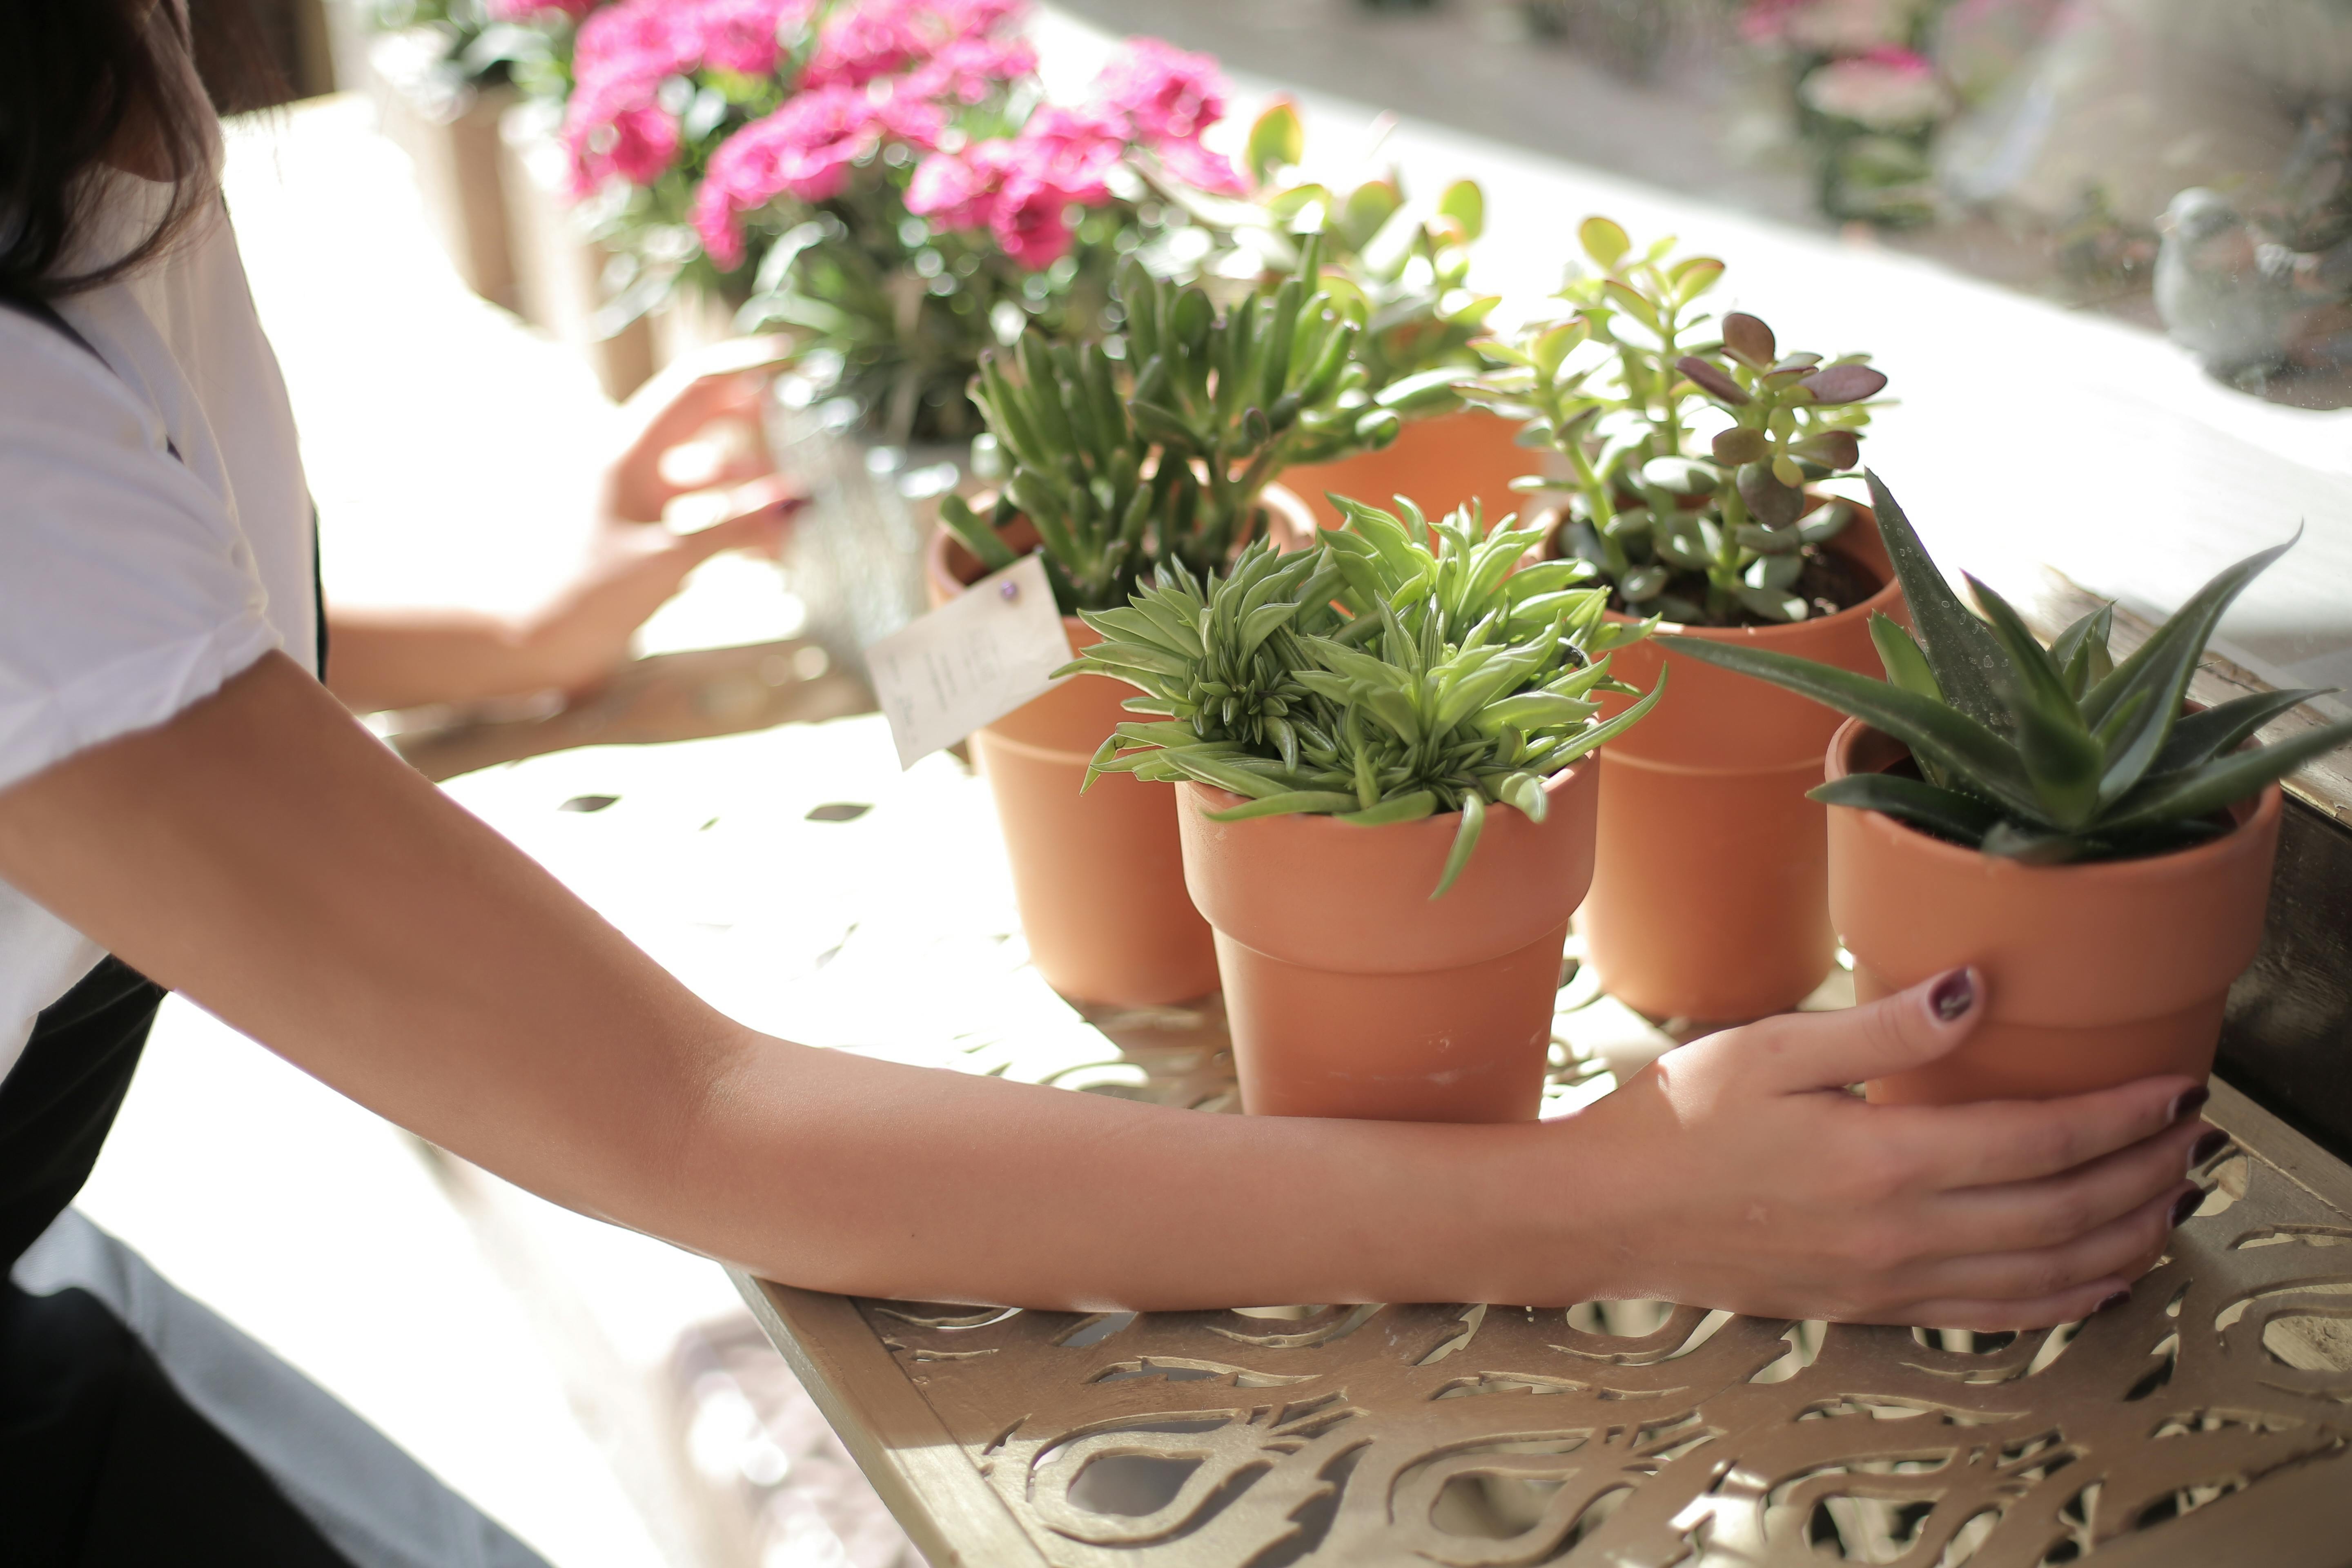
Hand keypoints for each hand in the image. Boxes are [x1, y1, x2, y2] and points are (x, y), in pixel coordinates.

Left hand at [531, 340, 804, 694]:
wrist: (527, 641)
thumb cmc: (585, 593)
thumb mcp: (667, 558)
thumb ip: (734, 528)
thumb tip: (797, 502)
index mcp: (632, 451)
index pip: (697, 385)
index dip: (745, 366)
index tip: (793, 361)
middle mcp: (638, 466)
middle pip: (708, 423)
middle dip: (758, 432)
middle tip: (803, 450)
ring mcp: (643, 502)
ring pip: (710, 476)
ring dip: (752, 492)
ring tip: (789, 525)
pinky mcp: (648, 538)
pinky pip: (703, 517)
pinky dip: (736, 527)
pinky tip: (766, 552)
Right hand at [1565, 968, 2213, 1328]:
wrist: (1606, 1215)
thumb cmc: (1675, 1122)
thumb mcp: (1767, 1048)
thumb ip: (1879, 1025)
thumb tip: (1973, 987)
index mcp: (1882, 1162)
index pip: (2040, 1141)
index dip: (2120, 1115)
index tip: (2175, 1088)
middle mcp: (1900, 1235)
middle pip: (2063, 1213)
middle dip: (2144, 1176)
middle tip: (2196, 1139)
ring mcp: (1888, 1282)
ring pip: (2044, 1276)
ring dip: (2122, 1241)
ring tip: (2170, 1205)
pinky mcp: (1870, 1308)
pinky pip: (1994, 1315)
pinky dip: (2062, 1300)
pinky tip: (2093, 1279)